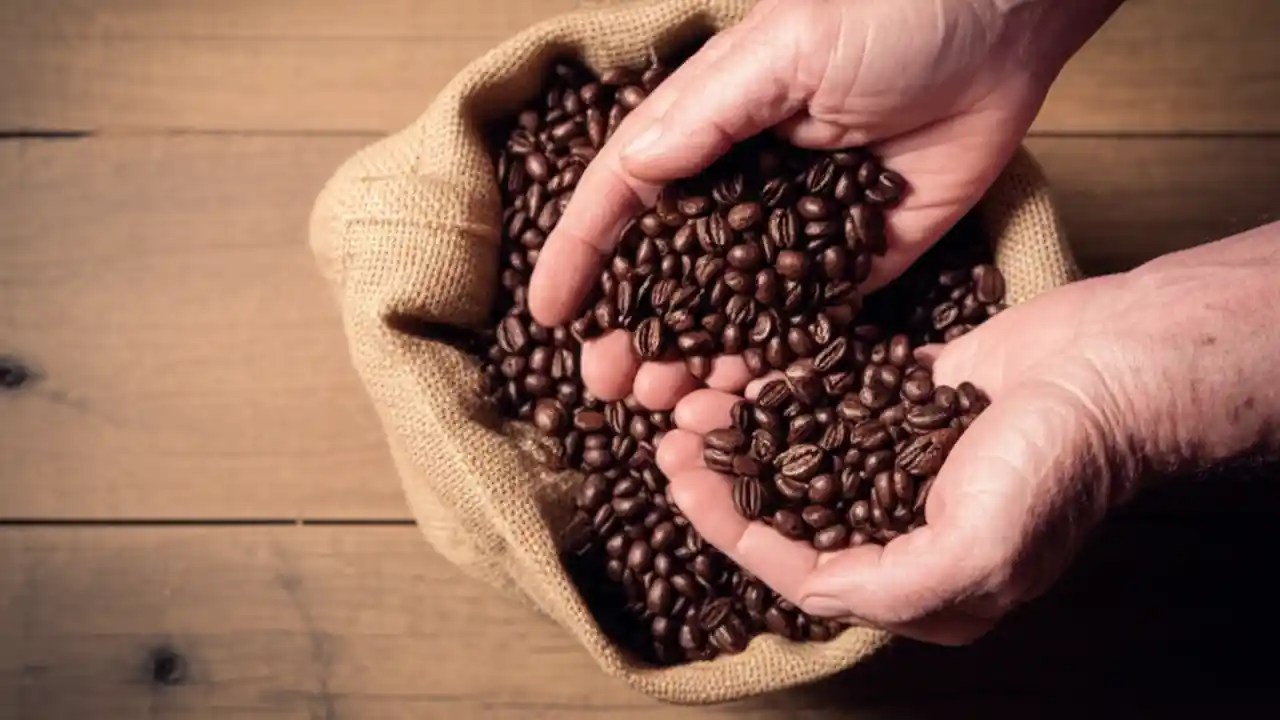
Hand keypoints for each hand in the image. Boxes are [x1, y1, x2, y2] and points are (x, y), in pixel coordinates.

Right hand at [529, 0, 1120, 408]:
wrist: (1006, 19)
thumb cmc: (887, 10)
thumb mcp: (783, 52)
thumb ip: (706, 118)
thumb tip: (634, 173)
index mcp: (709, 126)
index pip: (626, 196)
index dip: (582, 254)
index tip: (547, 315)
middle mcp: (746, 185)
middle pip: (674, 270)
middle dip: (635, 328)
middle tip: (606, 386)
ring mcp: (804, 230)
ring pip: (736, 309)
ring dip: (698, 357)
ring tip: (664, 406)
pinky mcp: (865, 257)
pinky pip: (812, 321)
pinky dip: (776, 362)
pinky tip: (743, 399)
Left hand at [655, 223, 1279, 643]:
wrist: (1114, 366)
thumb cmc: (1056, 463)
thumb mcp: (976, 551)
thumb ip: (887, 585)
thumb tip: (809, 590)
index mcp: (924, 586)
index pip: (803, 571)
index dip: (733, 531)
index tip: (681, 482)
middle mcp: (908, 530)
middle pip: (793, 513)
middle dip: (726, 481)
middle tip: (668, 441)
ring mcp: (906, 464)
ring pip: (802, 457)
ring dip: (745, 434)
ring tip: (690, 404)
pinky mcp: (908, 404)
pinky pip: (829, 406)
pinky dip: (784, 395)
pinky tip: (742, 377)